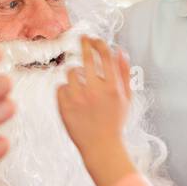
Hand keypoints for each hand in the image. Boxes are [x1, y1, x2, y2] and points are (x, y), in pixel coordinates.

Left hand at [57, 36, 136, 185]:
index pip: (104, 55)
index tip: (94, 38)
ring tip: (80, 82)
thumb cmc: (115, 121)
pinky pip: (60, 88)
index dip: (98, 43)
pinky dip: (66, 90)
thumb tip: (120, 50)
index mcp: (112, 87)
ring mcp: (78, 98)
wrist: (101, 147)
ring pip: (70, 72)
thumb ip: (123, 73)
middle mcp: (95, 90)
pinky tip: (73, 98)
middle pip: (86, 58)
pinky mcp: (64, 107)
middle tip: (82, 39)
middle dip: (84, 44)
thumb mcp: (126, 98)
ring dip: (75, 73)